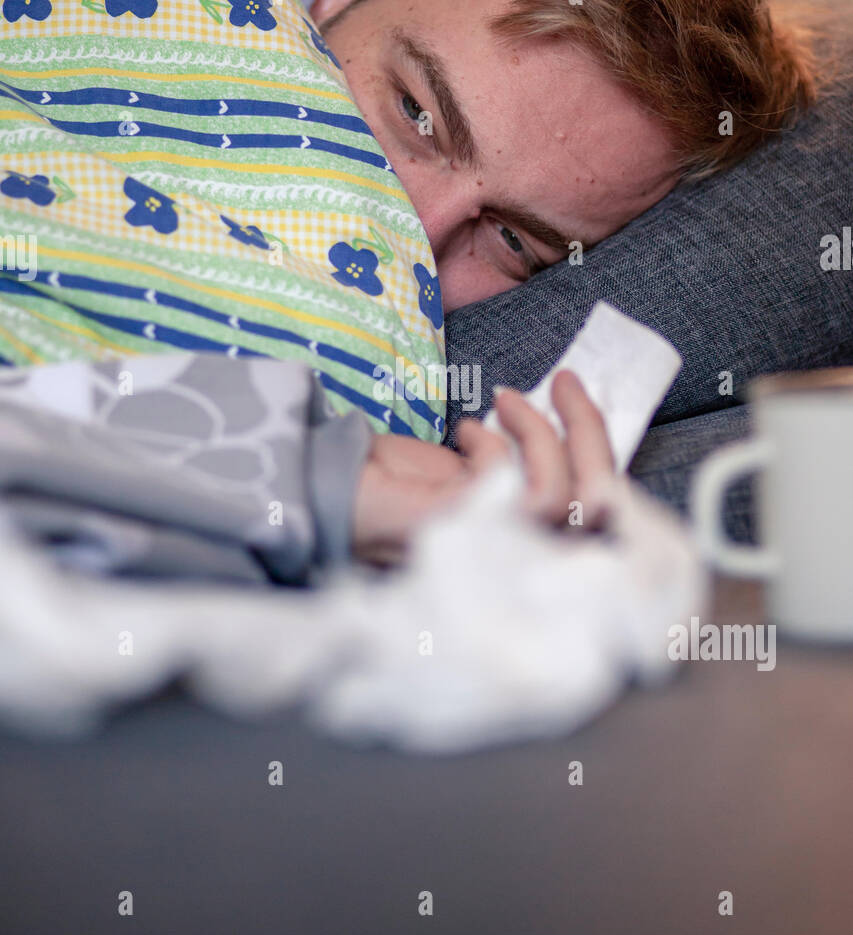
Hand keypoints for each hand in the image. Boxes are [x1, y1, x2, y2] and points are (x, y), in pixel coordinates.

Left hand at [352, 371, 613, 565]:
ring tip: (506, 399)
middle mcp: (520, 554)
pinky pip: (510, 482)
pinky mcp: (468, 531)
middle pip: (598, 508)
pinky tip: (463, 431)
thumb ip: (521, 463)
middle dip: (590, 432)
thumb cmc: (398, 483)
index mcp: (526, 539)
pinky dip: (496, 444)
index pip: (599, 514)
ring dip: (543, 433)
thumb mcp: (475, 467)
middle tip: (566, 380)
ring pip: (565, 498)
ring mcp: (496, 548)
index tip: (576, 394)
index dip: (603, 455)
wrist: (330, 490)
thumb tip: (565, 423)